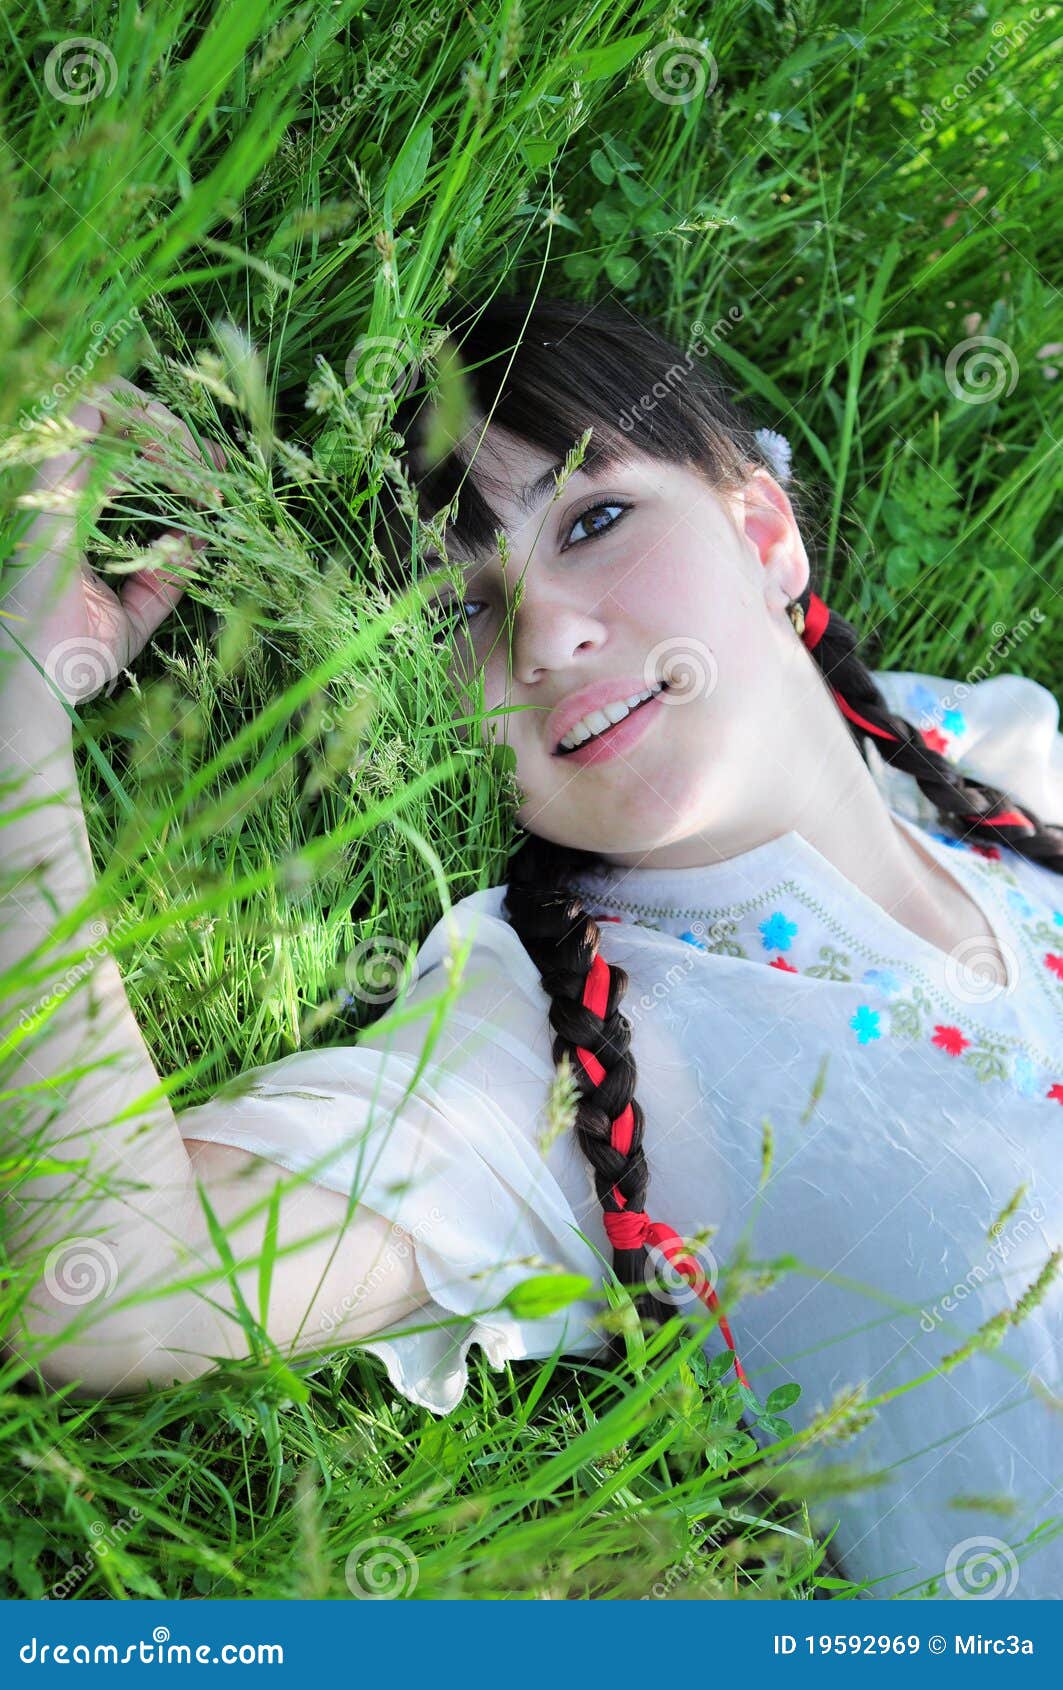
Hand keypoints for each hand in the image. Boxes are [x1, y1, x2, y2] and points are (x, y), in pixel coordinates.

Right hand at [1, 377, 226, 709]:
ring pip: (101, 404)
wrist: (37, 686)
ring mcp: (47, 482)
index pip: (116, 454)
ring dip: (162, 426)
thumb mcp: (135, 614)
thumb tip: (198, 542)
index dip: (169, 453)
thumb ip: (165, 579)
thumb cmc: (72, 659)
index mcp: (67, 514)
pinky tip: (180, 465)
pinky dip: (140, 425)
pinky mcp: (48, 485)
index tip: (216, 476)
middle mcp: (53, 489)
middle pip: (110, 420)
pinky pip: (85, 417)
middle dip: (172, 433)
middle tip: (219, 466)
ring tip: (202, 469)